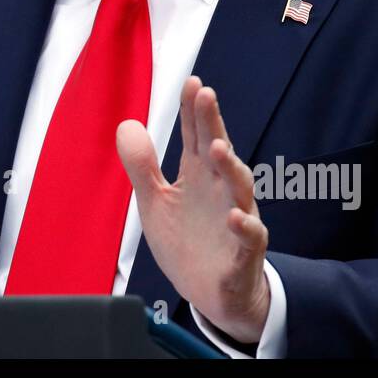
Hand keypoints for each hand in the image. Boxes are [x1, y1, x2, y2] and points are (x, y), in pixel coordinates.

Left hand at [116, 75, 270, 342]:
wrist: (210, 294)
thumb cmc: (187, 242)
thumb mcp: (155, 202)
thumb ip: (142, 166)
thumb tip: (126, 124)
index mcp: (199, 176)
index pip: (196, 136)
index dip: (194, 110)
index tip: (192, 82)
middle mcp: (221, 190)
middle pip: (219, 151)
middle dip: (213, 123)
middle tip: (206, 95)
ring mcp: (236, 218)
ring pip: (240, 188)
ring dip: (230, 166)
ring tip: (217, 147)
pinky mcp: (244, 252)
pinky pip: (250, 236)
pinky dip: (244, 225)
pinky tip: (233, 215)